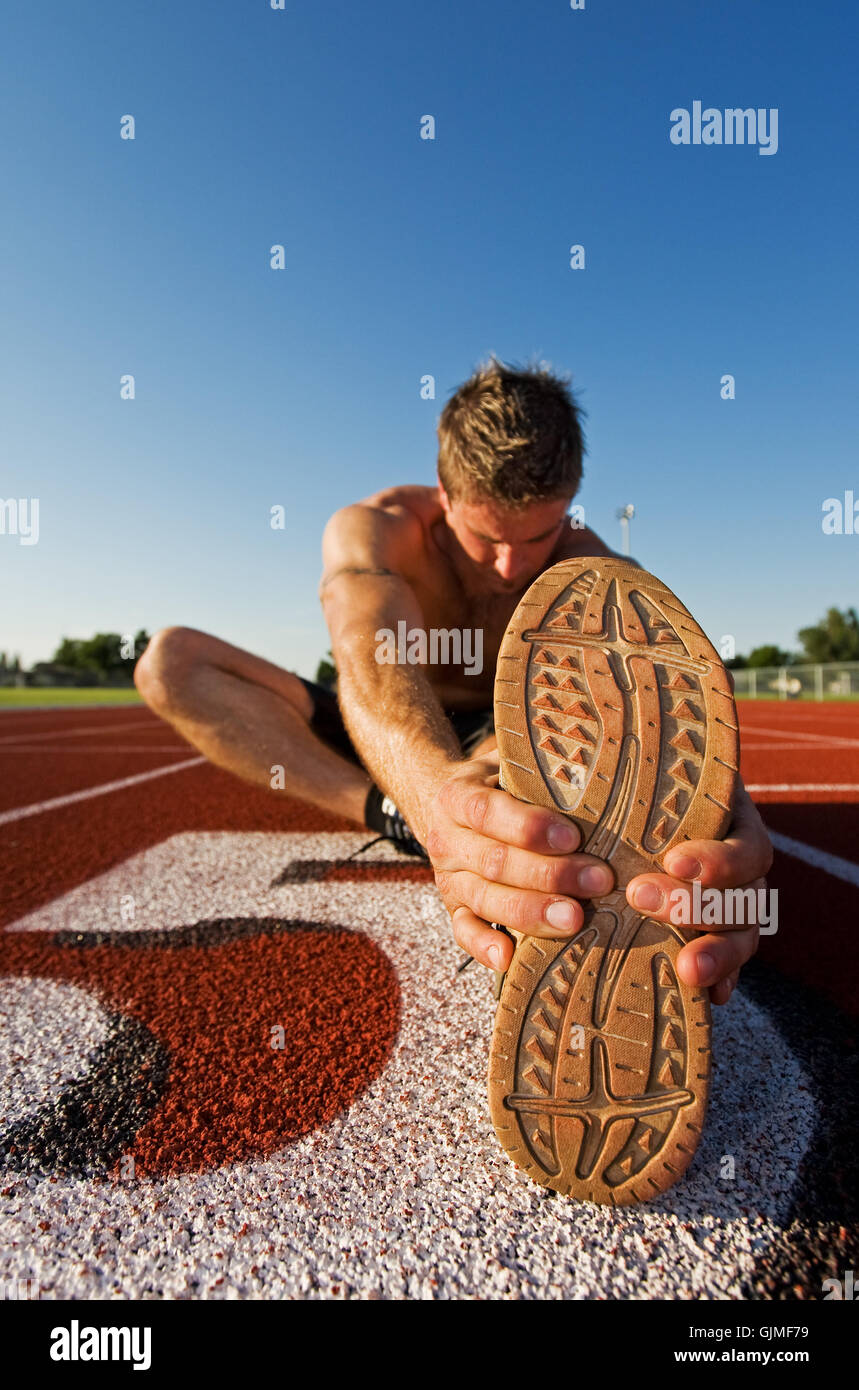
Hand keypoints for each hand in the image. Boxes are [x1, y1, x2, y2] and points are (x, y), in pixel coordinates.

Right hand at [425, 755, 614, 972]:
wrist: (444, 805)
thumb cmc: (498, 784)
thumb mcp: (507, 765)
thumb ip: (539, 770)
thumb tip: (597, 765)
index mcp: (457, 797)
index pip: (488, 811)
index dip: (529, 827)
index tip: (573, 836)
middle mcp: (446, 839)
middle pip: (494, 861)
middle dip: (549, 874)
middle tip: (598, 881)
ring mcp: (447, 878)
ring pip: (485, 898)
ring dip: (531, 911)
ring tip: (575, 919)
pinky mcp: (452, 907)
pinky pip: (463, 931)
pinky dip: (483, 946)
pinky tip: (509, 958)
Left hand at [626, 778, 772, 1005]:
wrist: (622, 799)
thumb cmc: (624, 779)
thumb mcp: (630, 768)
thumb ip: (616, 774)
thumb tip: (565, 763)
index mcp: (729, 820)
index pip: (744, 846)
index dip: (717, 860)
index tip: (674, 862)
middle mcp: (735, 864)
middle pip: (745, 896)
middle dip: (699, 906)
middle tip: (645, 900)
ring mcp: (728, 902)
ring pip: (743, 934)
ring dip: (719, 954)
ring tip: (688, 970)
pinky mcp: (708, 933)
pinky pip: (729, 964)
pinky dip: (720, 981)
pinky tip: (710, 996)